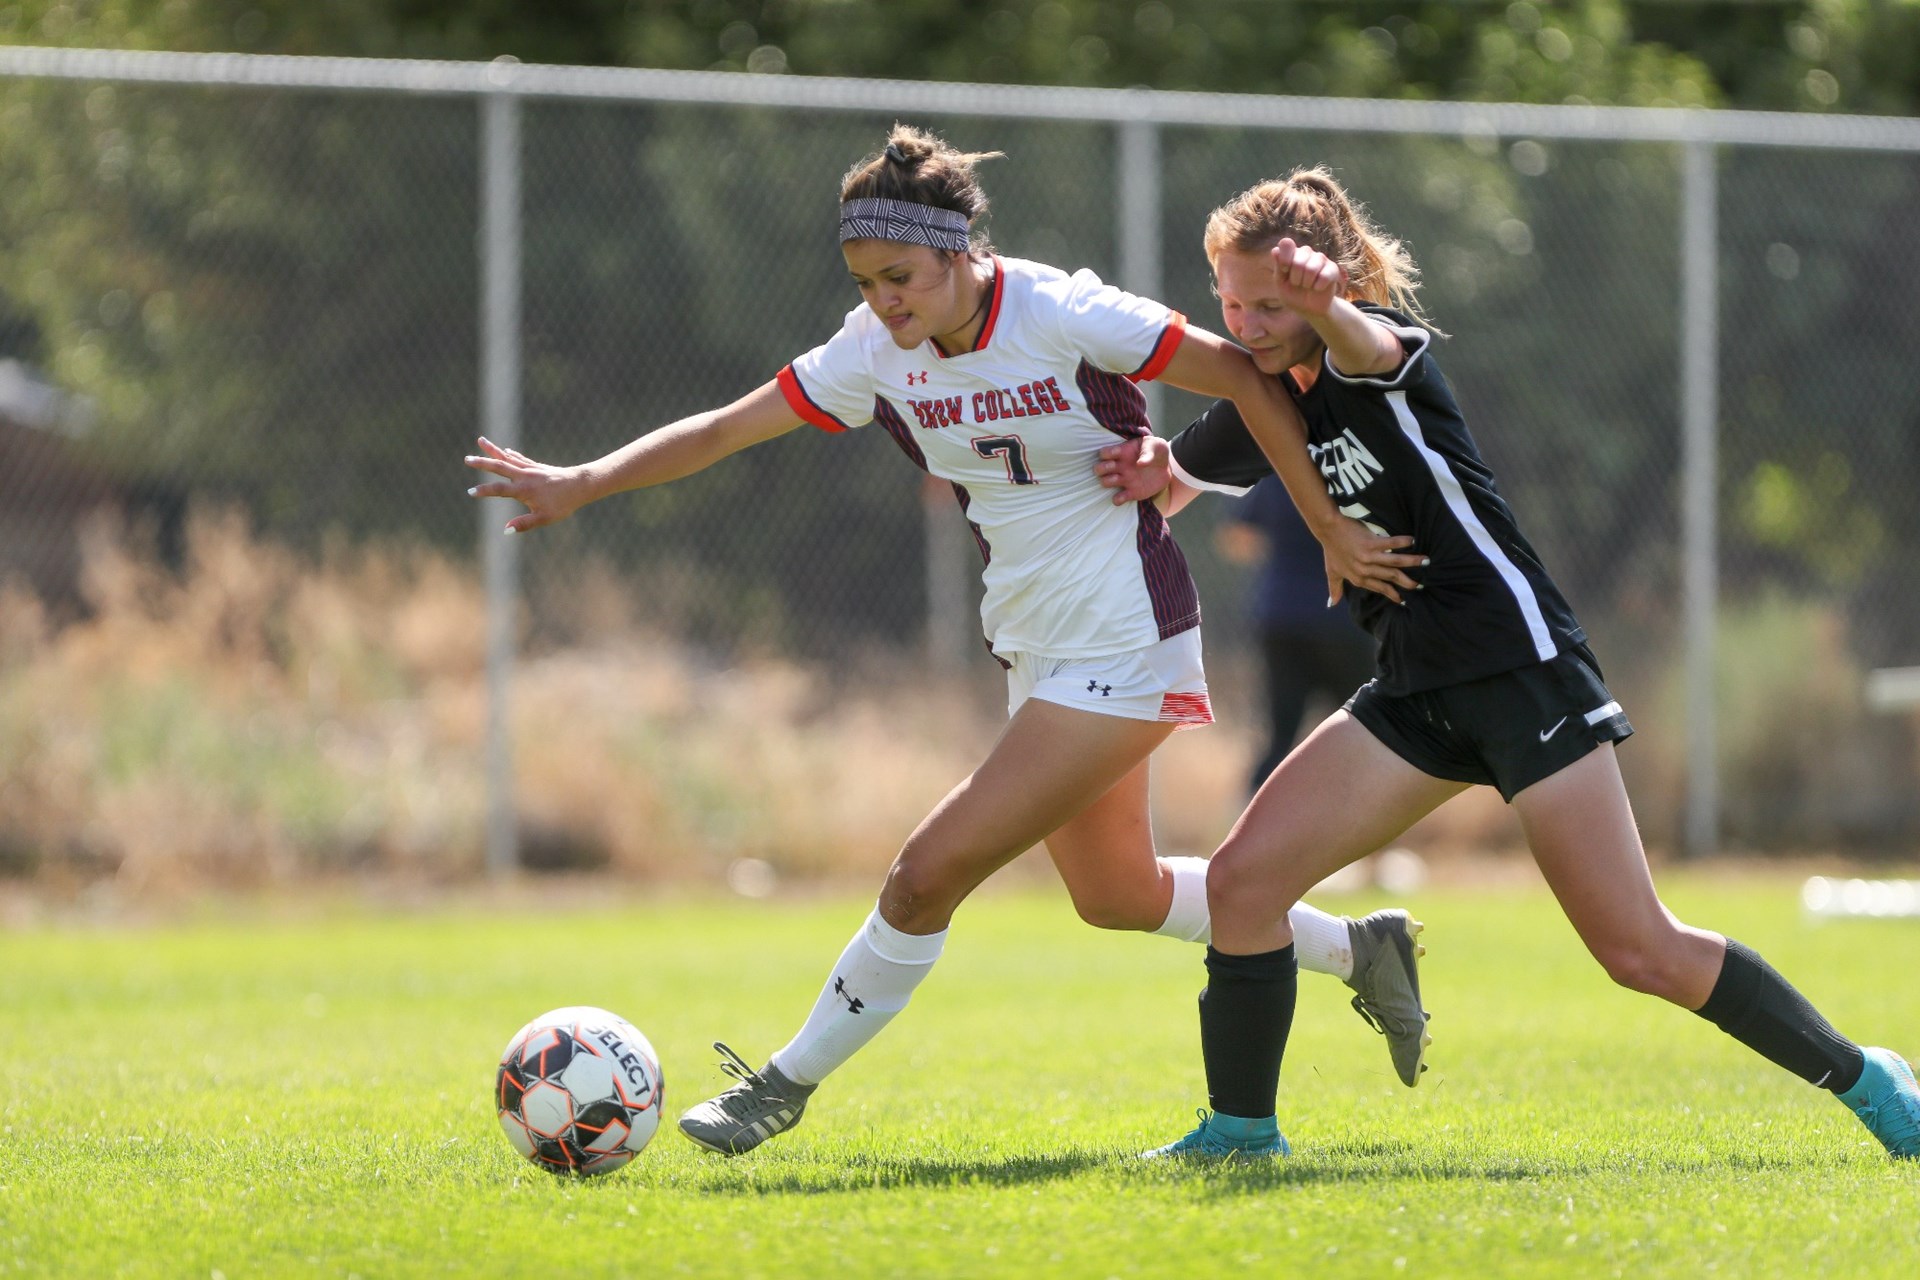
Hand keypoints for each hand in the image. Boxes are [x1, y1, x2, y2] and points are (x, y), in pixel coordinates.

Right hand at [464, 437, 591, 532]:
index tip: (471, 492)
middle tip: (466, 459)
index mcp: (524, 490)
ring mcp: (530, 469)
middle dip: (482, 462)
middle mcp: (524, 476)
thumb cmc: (563, 503)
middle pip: (499, 466)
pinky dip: (511, 455)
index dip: (484, 491)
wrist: (580, 485)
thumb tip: (505, 530)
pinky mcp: (537, 467)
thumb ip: (524, 524)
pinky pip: (520, 459)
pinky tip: (505, 451)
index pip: (499, 489)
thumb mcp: (544, 518)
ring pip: (508, 458)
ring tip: (480, 440)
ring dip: (493, 450)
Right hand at [1094, 435, 1172, 504]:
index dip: (1107, 453)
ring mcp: (1124, 480)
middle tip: (1113, 467)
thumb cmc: (1157, 451)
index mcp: (1123, 453)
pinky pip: (1118, 499)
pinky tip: (1125, 496)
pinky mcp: (1132, 492)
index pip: (1105, 452)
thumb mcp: (1156, 445)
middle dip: (1102, 468)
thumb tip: (1140, 464)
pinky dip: (1118, 500)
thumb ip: (1148, 452)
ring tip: (1119, 479)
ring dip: (1108, 481)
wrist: (1166, 466)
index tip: (1118, 453)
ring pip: (1105, 482)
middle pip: (1099, 468)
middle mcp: (1119, 467)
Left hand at [1269, 237, 1345, 316]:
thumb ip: (1279, 267)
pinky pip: (1324, 276)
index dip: (1284, 258)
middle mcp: (1306, 252)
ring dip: (1307, 283)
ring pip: (1311, 268)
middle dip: (1295, 278)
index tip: (1284, 271)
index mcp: (1291, 253)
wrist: (1309, 308)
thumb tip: (1275, 250)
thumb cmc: (1293, 294)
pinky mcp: (1333, 268)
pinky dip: (1318, 287)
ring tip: (1307, 286)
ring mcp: (1320, 258)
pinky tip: (1317, 288)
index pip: (1286, 243)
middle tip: (1297, 284)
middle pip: (1298, 260)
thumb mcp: (1281, 283)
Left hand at [1319, 516, 1424, 604]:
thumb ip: (1335, 588)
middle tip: (1421, 585)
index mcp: (1358, 578)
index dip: (1392, 594)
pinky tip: (1413, 541)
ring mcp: (1368, 557)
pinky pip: (1391, 543)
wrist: (1327, 529)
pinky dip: (1403, 542)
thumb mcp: (1332, 572)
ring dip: (1412, 562)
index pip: (1379, 588)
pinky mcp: (1370, 543)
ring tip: (1426, 562)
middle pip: (1391, 577)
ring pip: (1395, 562)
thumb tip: (1331, 604)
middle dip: (1407, 582)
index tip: (1403, 600)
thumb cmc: (1331, 549)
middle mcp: (1364, 570)